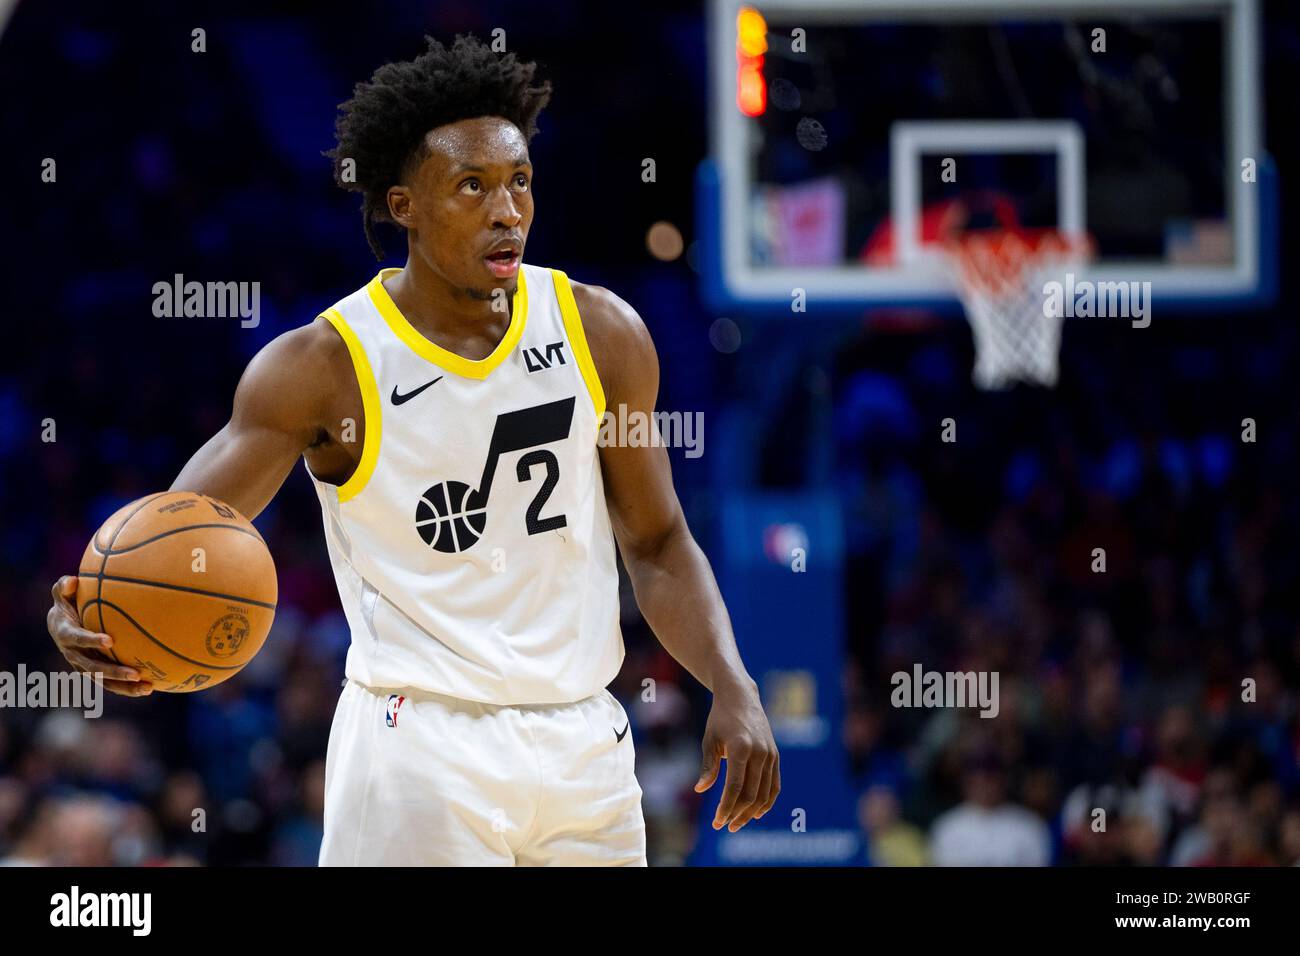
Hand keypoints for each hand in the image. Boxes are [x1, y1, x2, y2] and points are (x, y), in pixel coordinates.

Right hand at [47, 576, 152, 695]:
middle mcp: (72, 654)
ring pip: (103, 681)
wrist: (59, 622)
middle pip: (93, 668)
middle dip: (114, 672)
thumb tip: (73, 580)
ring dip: (124, 686)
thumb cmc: (67, 602)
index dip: (91, 641)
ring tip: (147, 687)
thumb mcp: (62, 593)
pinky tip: (151, 686)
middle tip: (135, 674)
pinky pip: (111, 683)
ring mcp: (82, 665)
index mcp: (65, 634)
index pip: (77, 639)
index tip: (110, 641)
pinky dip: (128, 687)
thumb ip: (65, 585)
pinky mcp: (93, 672)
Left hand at [694, 678, 779, 831]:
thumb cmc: (720, 718)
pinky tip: (756, 813)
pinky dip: (767, 802)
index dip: (726, 807)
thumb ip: (708, 766)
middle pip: (750, 794)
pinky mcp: (775, 756)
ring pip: (764, 793)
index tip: (717, 822)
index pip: (734, 787)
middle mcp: (759, 752)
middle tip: (723, 826)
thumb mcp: (710, 740)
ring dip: (751, 812)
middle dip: (737, 814)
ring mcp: (770, 755)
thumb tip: (700, 790)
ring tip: (736, 823)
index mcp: (741, 748)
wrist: (741, 697)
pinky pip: (774, 785)